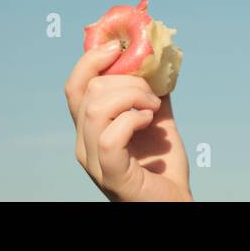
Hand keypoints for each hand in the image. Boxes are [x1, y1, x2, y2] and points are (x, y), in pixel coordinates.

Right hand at [65, 42, 192, 201]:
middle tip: (151, 94)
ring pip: (96, 108)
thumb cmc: (163, 167)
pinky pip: (110, 136)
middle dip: (127, 80)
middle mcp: (84, 144)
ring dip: (132, 97)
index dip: (91, 60)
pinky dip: (132, 120)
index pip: (75, 86)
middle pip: (89, 90)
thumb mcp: (158, 118)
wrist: (174, 204)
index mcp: (89, 128)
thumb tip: (157, 57)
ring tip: (152, 108)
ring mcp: (95, 161)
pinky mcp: (111, 175)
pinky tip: (148, 123)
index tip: (118, 46)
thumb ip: (151, 91)